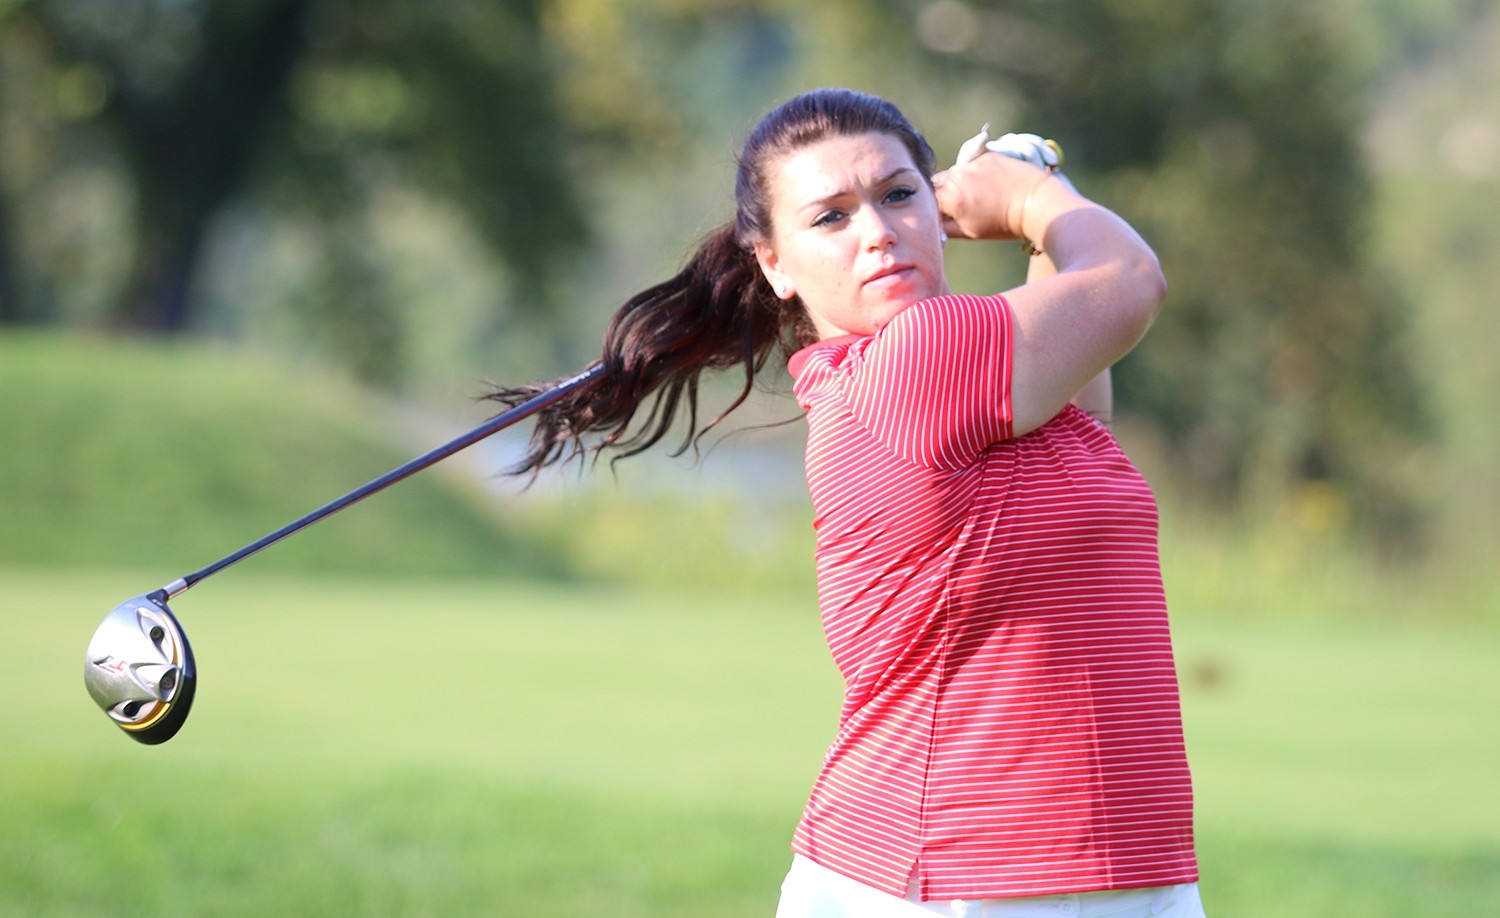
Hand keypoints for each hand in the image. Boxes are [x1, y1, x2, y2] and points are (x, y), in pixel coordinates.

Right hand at [934, 150, 1048, 241]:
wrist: (1036, 204)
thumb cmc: (1003, 224)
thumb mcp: (969, 232)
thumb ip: (943, 227)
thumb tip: (931, 224)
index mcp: (949, 199)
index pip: (925, 199)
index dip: (930, 207)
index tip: (940, 215)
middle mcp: (957, 177)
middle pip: (937, 183)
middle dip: (942, 193)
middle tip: (957, 206)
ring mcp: (972, 164)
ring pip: (954, 172)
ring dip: (958, 182)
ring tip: (976, 195)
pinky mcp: (987, 155)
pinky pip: (971, 163)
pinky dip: (974, 172)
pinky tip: (988, 184)